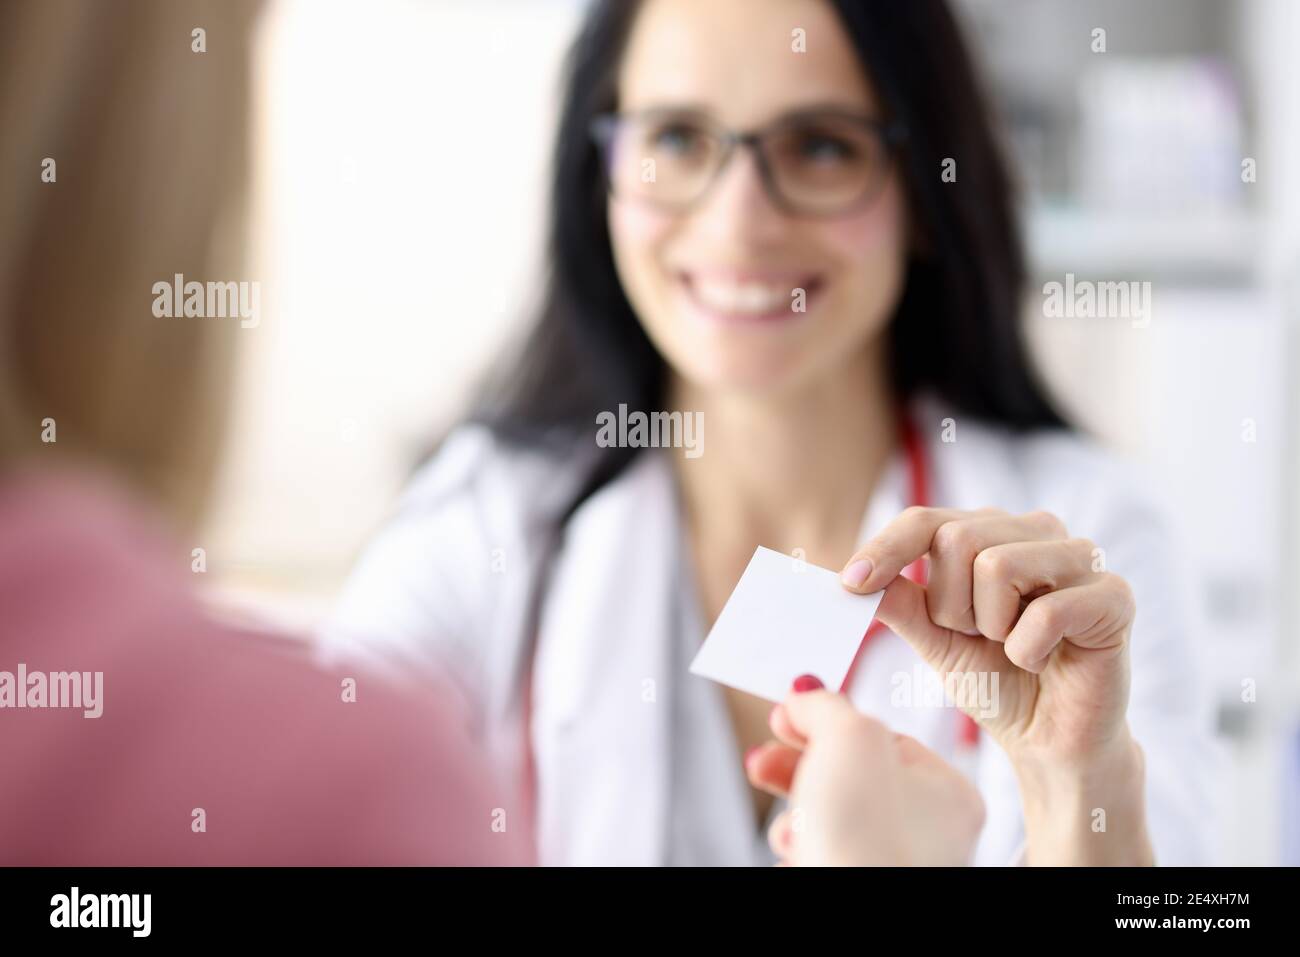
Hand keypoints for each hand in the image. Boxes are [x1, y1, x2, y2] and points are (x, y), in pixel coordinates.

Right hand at [745, 681, 983, 865]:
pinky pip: (823, 853)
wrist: (850, 920)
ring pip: (832, 819)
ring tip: (788, 830)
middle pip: (852, 777)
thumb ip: (827, 706)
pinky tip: (795, 854)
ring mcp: (896, 864)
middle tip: (762, 761)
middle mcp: (932, 833)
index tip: (785, 715)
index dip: (828, 721)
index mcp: (950, 792)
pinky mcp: (858, 880)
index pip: (884, 737)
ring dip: (795, 814)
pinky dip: (801, 849)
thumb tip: (804, 698)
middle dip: (797, 766)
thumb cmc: (864, 835)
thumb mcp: (848, 738)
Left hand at [840, 507, 1150, 863]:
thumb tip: (852, 576)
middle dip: (950, 606)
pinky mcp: (1113, 596)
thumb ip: (900, 603)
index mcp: (991, 531)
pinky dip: (1027, 649)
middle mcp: (1036, 530)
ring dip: (990, 626)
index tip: (850, 583)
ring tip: (1011, 646)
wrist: (1048, 740)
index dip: (885, 548)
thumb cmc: (996, 681)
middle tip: (978, 638)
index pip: (927, 520)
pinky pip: (1045, 610)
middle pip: (957, 539)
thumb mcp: (934, 640)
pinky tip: (1042, 660)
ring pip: (997, 565)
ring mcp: (1080, 557)